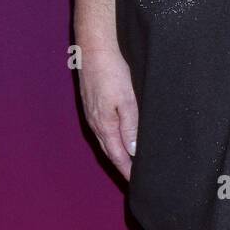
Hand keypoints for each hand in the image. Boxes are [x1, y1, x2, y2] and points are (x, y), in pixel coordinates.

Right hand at [78, 46, 138, 181]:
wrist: (95, 47)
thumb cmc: (112, 72)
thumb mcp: (127, 100)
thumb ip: (131, 127)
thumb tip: (133, 152)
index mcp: (104, 125)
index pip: (118, 155)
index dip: (128, 170)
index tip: (137, 182)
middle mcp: (95, 122)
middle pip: (110, 150)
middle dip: (122, 164)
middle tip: (134, 177)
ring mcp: (92, 112)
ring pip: (106, 138)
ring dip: (117, 151)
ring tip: (129, 160)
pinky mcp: (92, 102)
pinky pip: (103, 126)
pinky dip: (113, 136)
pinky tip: (119, 134)